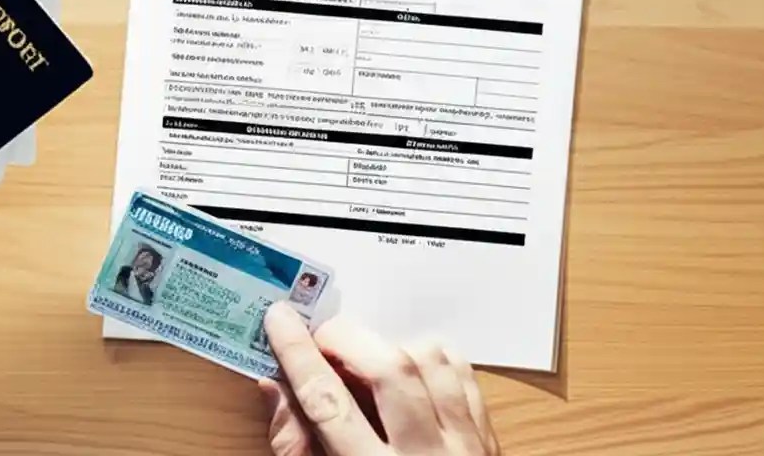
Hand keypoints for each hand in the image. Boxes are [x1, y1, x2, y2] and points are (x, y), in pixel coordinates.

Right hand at [259, 303, 498, 455]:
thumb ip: (297, 448)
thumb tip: (275, 389)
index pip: (329, 403)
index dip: (298, 354)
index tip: (279, 320)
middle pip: (388, 370)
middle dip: (346, 339)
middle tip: (320, 339)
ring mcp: (464, 448)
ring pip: (430, 363)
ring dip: (388, 345)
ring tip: (361, 357)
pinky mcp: (488, 440)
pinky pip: (461, 374)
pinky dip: (429, 356)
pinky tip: (405, 366)